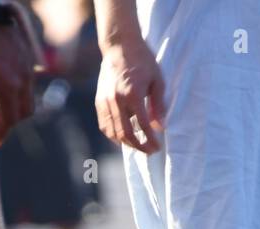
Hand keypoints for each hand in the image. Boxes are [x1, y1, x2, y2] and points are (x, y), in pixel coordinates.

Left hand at [0, 23, 35, 141]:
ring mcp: (29, 66)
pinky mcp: (28, 56)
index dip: (0, 132)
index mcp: (8, 87)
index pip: (10, 121)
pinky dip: (17, 89)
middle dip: (10, 121)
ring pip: (28, 96)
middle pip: (25, 112)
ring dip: (14, 104)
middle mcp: (24, 79)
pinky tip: (1, 83)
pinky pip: (28, 80)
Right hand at [95, 39, 164, 153]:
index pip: (143, 125)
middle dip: (139, 146)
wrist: (119, 46)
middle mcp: (116, 100)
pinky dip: (113, 135)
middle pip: (126, 133)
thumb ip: (158, 105)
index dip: (150, 139)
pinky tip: (123, 137)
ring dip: (126, 143)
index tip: (157, 147)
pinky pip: (104, 124)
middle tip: (149, 151)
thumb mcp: (157, 79)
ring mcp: (105, 101)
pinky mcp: (99, 101)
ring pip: (113, 132)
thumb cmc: (142, 60)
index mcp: (133, 94)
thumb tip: (160, 127)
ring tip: (138, 145)